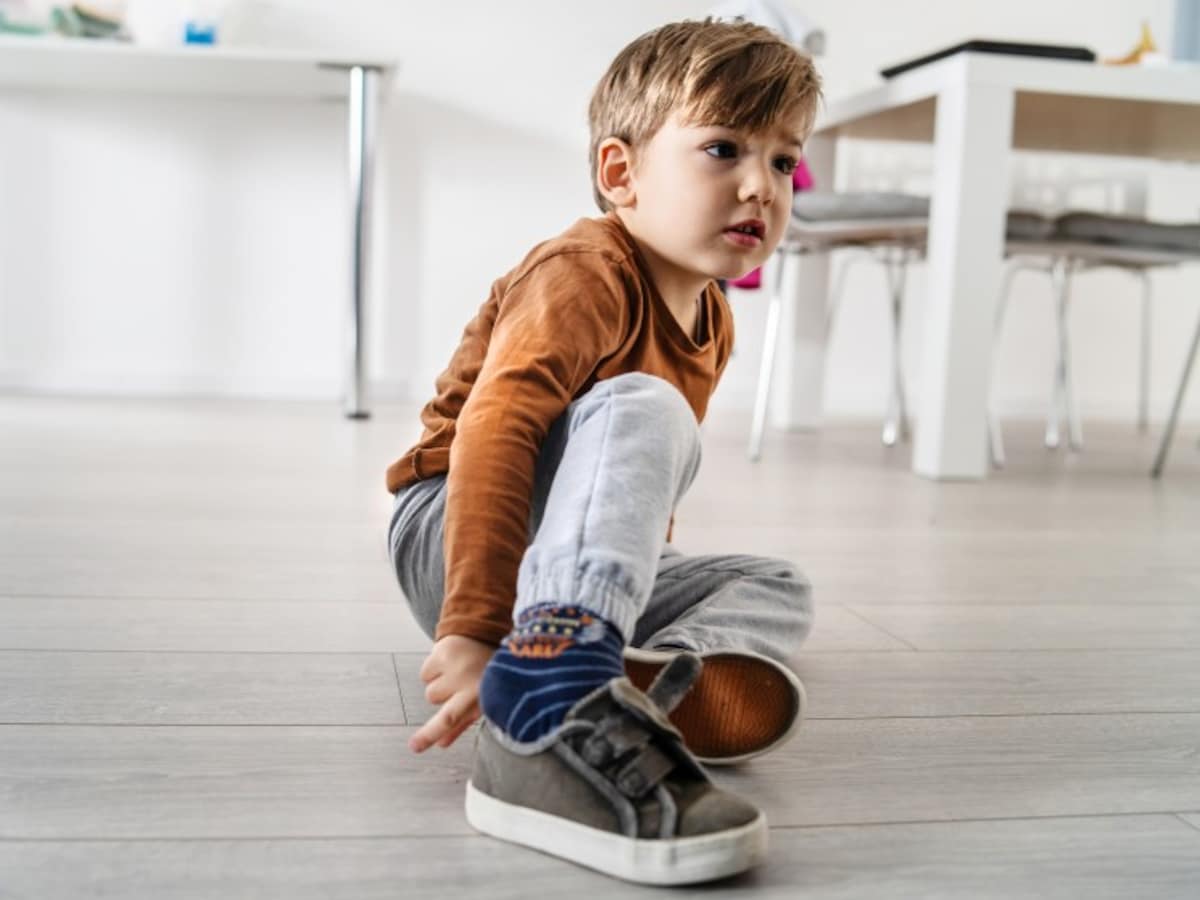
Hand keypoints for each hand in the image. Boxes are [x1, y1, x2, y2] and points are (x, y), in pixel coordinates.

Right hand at [408, 634, 494, 752]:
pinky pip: (425, 674)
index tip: (414, 746)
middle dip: (439, 697)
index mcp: (480, 695)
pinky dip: (434, 670)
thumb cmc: (485, 673)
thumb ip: (462, 723)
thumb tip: (441, 744)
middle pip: (434, 699)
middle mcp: (467, 679)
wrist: (486, 636)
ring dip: (439, 684)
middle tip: (453, 687)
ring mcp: (455, 664)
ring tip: (457, 673)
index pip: (450, 719)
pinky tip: (450, 662)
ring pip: (430, 689)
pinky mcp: (443, 652)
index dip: (430, 734)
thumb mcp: (481, 699)